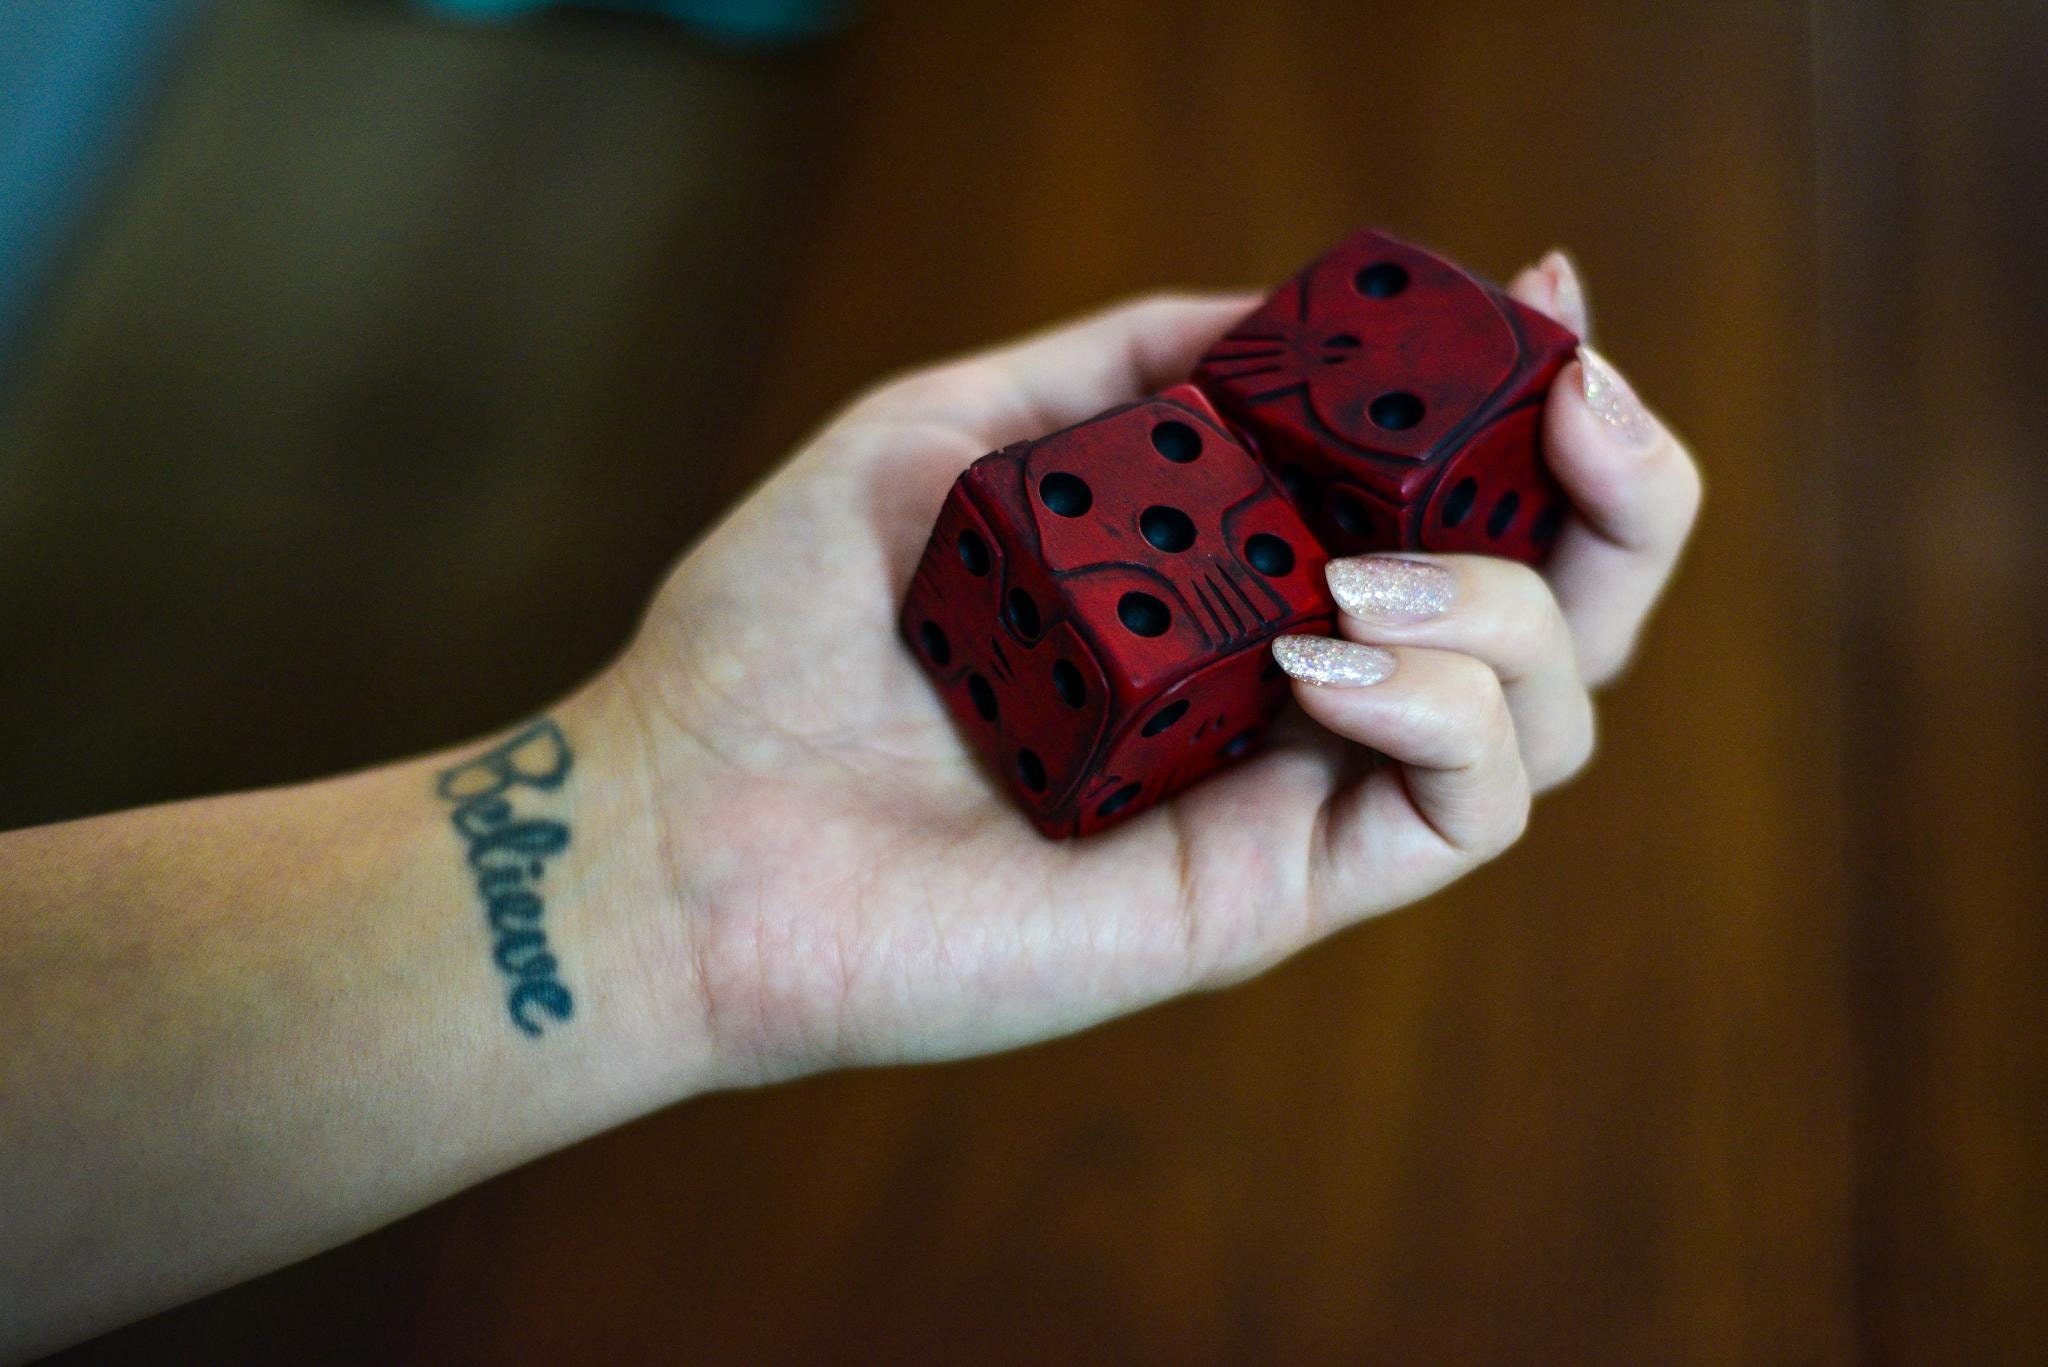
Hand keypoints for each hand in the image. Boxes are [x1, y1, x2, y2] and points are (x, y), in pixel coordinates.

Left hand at [611, 252, 1700, 1088]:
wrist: (681, 822)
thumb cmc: (785, 634)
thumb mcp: (954, 436)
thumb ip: (1120, 372)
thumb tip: (1274, 310)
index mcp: (1235, 581)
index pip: (1445, 502)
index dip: (1528, 404)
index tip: (1543, 298)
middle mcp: (1290, 686)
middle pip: (1558, 609)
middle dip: (1622, 494)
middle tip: (1579, 401)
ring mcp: (1288, 794)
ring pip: (1544, 706)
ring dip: (1510, 599)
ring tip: (1349, 565)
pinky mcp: (1268, 895)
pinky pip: (1460, 810)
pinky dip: (1447, 705)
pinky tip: (1326, 648)